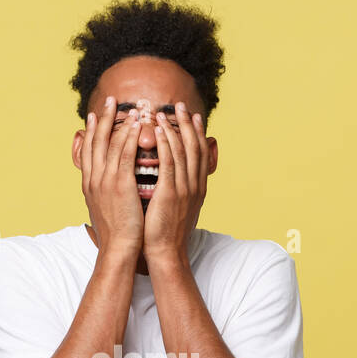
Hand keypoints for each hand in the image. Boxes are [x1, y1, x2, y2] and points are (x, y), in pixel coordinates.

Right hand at [79, 95, 143, 260]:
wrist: (118, 249)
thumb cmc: (117, 234)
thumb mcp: (106, 210)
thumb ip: (107, 194)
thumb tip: (111, 188)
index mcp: (89, 185)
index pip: (88, 151)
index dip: (92, 131)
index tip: (95, 116)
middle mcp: (93, 179)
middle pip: (95, 141)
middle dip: (103, 119)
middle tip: (110, 100)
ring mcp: (104, 180)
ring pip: (110, 144)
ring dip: (119, 122)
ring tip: (129, 107)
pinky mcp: (119, 184)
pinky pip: (124, 154)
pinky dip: (129, 137)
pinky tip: (136, 125)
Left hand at [143, 101, 208, 267]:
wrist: (166, 253)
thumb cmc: (167, 234)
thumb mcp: (179, 209)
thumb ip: (179, 191)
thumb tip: (175, 182)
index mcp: (197, 188)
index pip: (199, 153)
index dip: (196, 132)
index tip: (192, 116)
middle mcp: (194, 185)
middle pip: (194, 146)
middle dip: (187, 124)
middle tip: (180, 104)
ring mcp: (184, 188)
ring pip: (182, 150)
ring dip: (173, 128)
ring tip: (164, 111)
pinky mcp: (171, 193)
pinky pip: (169, 162)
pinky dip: (165, 143)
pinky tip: (157, 129)